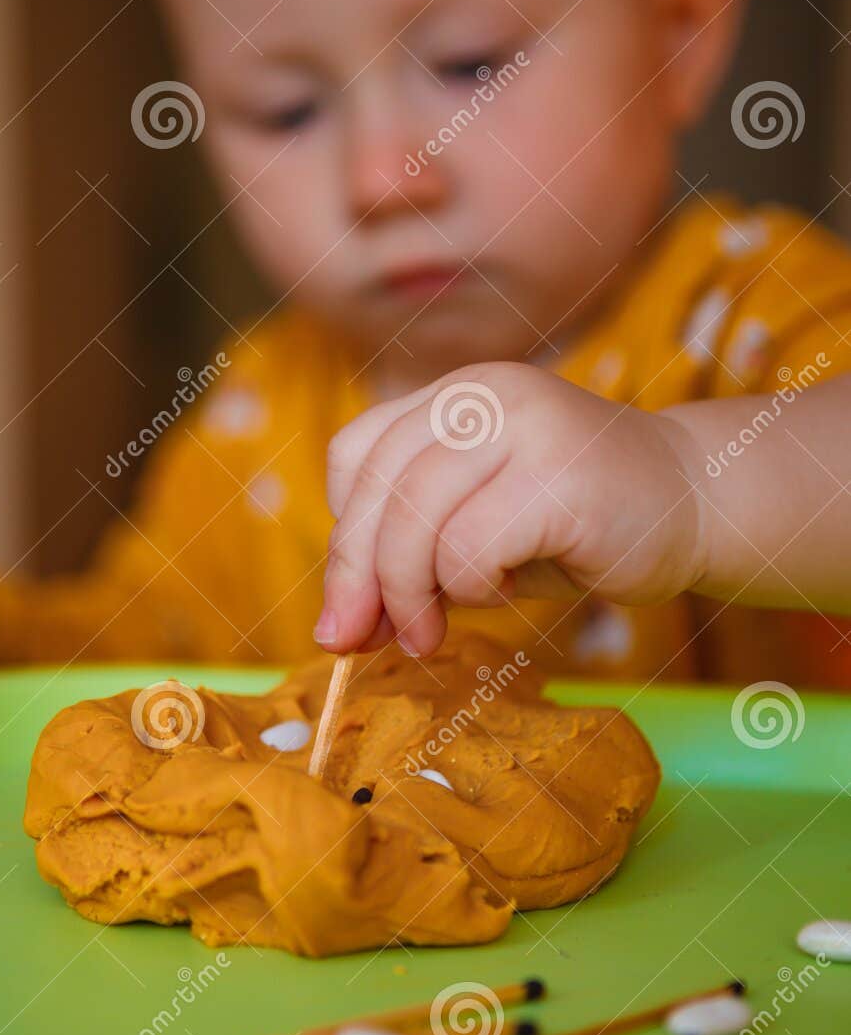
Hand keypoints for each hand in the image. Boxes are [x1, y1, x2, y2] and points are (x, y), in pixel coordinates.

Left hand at [316, 363, 706, 655]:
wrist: (697, 506)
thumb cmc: (576, 528)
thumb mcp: (474, 532)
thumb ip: (408, 559)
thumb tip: (337, 628)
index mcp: (453, 395)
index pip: (356, 455)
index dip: (342, 534)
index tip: (352, 603)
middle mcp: (482, 394)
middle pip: (376, 490)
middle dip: (357, 579)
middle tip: (359, 640)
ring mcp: (523, 425)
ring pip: (414, 521)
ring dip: (411, 595)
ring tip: (435, 631)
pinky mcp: (558, 474)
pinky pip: (469, 549)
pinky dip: (470, 591)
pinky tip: (503, 593)